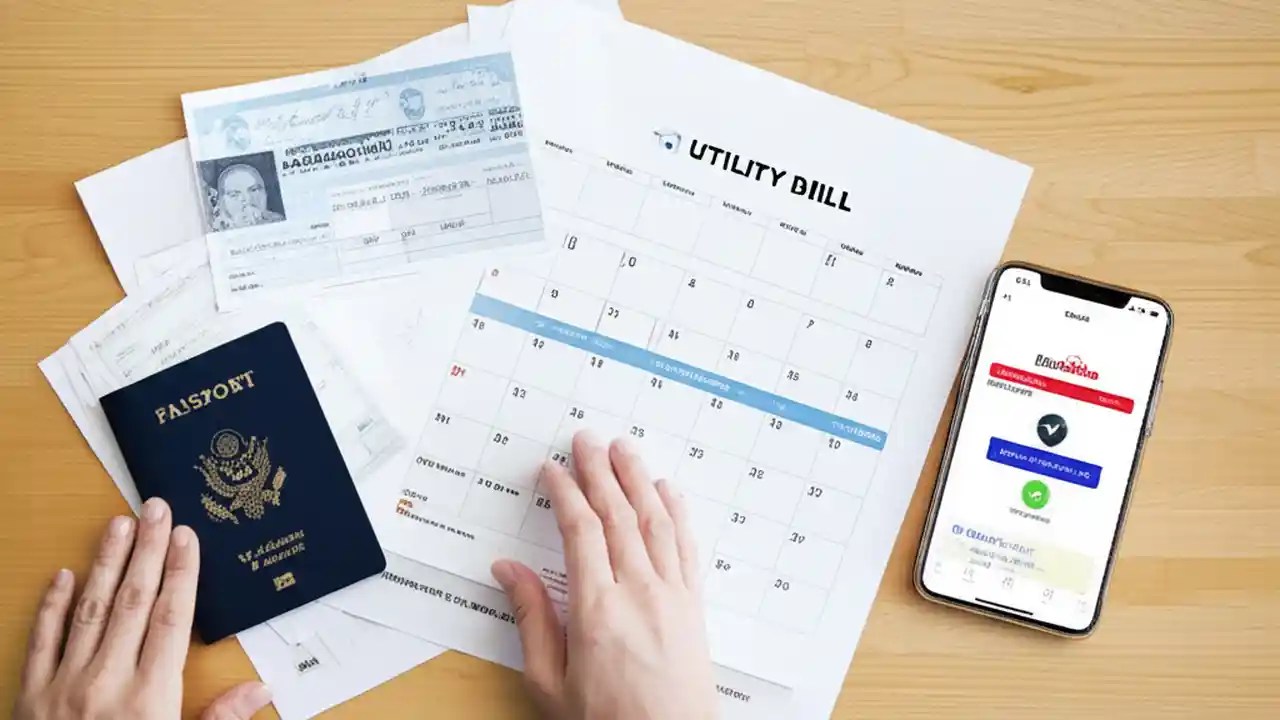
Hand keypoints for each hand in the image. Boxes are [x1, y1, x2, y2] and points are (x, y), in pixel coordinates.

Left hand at [15, 498, 272, 719]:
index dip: (182, 574)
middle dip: (147, 551)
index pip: (171, 619)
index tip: (187, 537)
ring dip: (105, 563)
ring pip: (89, 611)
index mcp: (150, 699)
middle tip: (156, 509)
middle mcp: (106, 684)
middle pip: (133, 602)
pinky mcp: (29, 699)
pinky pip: (40, 642)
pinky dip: (51, 607)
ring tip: (118, 524)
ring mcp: (63, 689)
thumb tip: (262, 689)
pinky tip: (63, 576)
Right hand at [492, 432, 717, 719]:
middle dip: (600, 471)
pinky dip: (676, 512)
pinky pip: (686, 545)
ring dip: (638, 478)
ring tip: (624, 447)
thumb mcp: (549, 681)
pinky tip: (668, 490)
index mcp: (596, 609)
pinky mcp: (693, 605)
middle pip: (617, 514)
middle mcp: (638, 592)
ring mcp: (671, 595)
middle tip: (586, 439)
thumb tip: (507, 570)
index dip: (565, 492)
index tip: (552, 470)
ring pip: (654, 520)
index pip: (579, 530)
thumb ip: (531, 619)